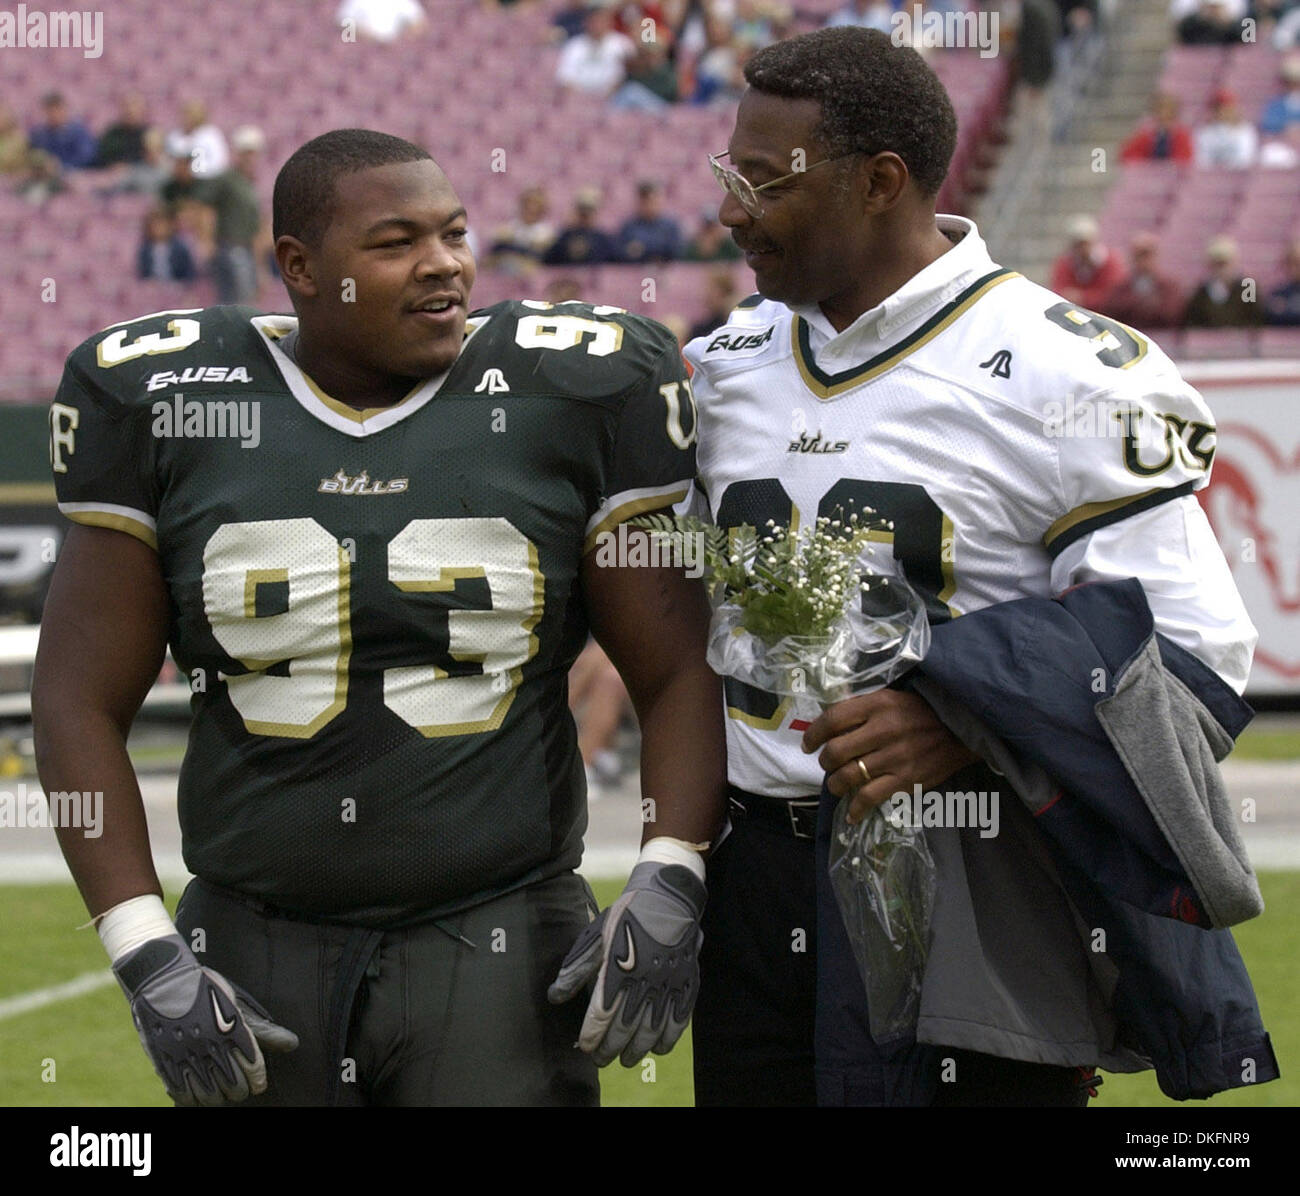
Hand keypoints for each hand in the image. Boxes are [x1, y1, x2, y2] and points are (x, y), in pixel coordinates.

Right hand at [113, 934, 297, 1105]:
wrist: (163, 980)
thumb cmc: (205, 989)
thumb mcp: (236, 1004)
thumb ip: (262, 1030)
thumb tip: (292, 1044)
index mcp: (232, 1029)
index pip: (254, 1066)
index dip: (258, 1080)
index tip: (259, 1085)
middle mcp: (212, 1044)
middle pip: (234, 1085)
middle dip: (240, 1090)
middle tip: (239, 1088)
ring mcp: (188, 1055)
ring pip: (210, 1095)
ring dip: (218, 1097)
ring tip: (220, 1092)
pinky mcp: (166, 1062)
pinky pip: (184, 1094)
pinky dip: (194, 1099)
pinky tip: (198, 1094)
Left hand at [547, 861, 704, 1066]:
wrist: (668, 898)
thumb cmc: (626, 917)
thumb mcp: (596, 936)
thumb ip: (576, 969)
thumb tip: (555, 997)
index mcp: (617, 969)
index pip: (600, 1016)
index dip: (592, 1037)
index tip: (585, 1047)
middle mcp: (642, 982)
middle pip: (623, 1030)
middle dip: (610, 1049)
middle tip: (601, 1059)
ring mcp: (667, 985)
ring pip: (650, 1031)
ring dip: (637, 1051)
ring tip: (626, 1059)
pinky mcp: (686, 985)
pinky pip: (678, 1022)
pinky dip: (667, 1040)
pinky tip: (656, 1047)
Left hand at [802, 689, 979, 824]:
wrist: (962, 730)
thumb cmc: (921, 712)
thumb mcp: (890, 698)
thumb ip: (861, 708)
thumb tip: (829, 723)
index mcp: (877, 705)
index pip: (833, 719)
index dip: (814, 734)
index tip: (808, 744)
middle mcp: (883, 730)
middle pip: (836, 751)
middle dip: (825, 762)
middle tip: (828, 765)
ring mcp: (894, 757)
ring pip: (848, 777)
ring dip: (835, 784)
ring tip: (837, 785)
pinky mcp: (905, 780)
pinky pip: (869, 798)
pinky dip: (855, 809)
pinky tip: (851, 815)